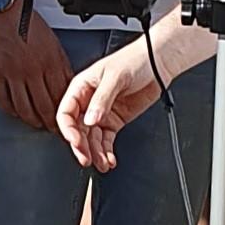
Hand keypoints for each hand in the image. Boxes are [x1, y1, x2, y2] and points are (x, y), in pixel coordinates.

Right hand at [0, 9, 75, 131]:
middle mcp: (32, 70)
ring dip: (32, 120)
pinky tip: (17, 113)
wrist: (5, 11)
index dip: (65, 112)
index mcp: (50, 61)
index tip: (69, 121)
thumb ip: (60, 65)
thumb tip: (67, 87)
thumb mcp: (54, 43)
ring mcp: (13, 73)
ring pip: (24, 108)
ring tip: (37, 124)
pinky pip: (4, 100)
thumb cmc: (30, 25)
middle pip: (44, 106)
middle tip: (55, 130)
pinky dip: (11, 111)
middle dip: (51, 123)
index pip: (61, 96)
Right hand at [57, 39, 162, 169]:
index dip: (69, 130)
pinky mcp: (114, 121)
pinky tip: (109, 159)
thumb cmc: (135, 60)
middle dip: (82, 146)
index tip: (76, 142)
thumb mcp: (116, 77)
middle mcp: (88, 102)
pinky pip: (106, 140)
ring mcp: (101, 113)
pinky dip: (107, 151)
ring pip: (92, 138)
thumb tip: (90, 120)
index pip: (66, 113)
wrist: (158, 64)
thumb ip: (102, 99)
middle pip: (78, 130)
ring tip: (102, 163)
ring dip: (96, 153)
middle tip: (87, 159)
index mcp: (81, 87)